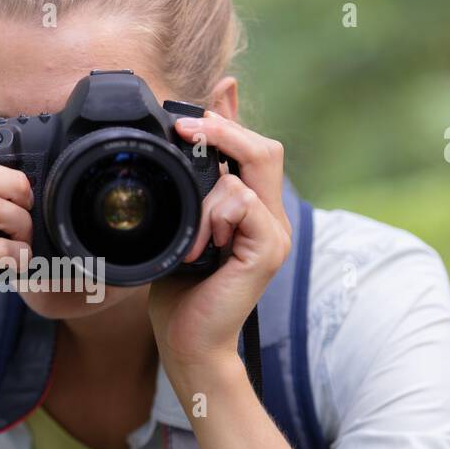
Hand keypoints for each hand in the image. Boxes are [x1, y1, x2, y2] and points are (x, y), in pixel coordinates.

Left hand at [148, 112, 291, 371]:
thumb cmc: (180, 292)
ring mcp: (274, 233)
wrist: (189, 342)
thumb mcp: (179, 229)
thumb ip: (187, 192)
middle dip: (223, 130)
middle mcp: (271, 218)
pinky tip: (199, 246)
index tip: (200, 106)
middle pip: (264, 148)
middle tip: (184, 127)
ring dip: (207, 192)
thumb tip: (175, 149)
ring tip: (190, 234)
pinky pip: (245, 203)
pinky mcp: (268, 250)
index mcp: (254, 210)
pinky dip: (214, 216)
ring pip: (250, 171)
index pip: (254, 148)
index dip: (231, 119)